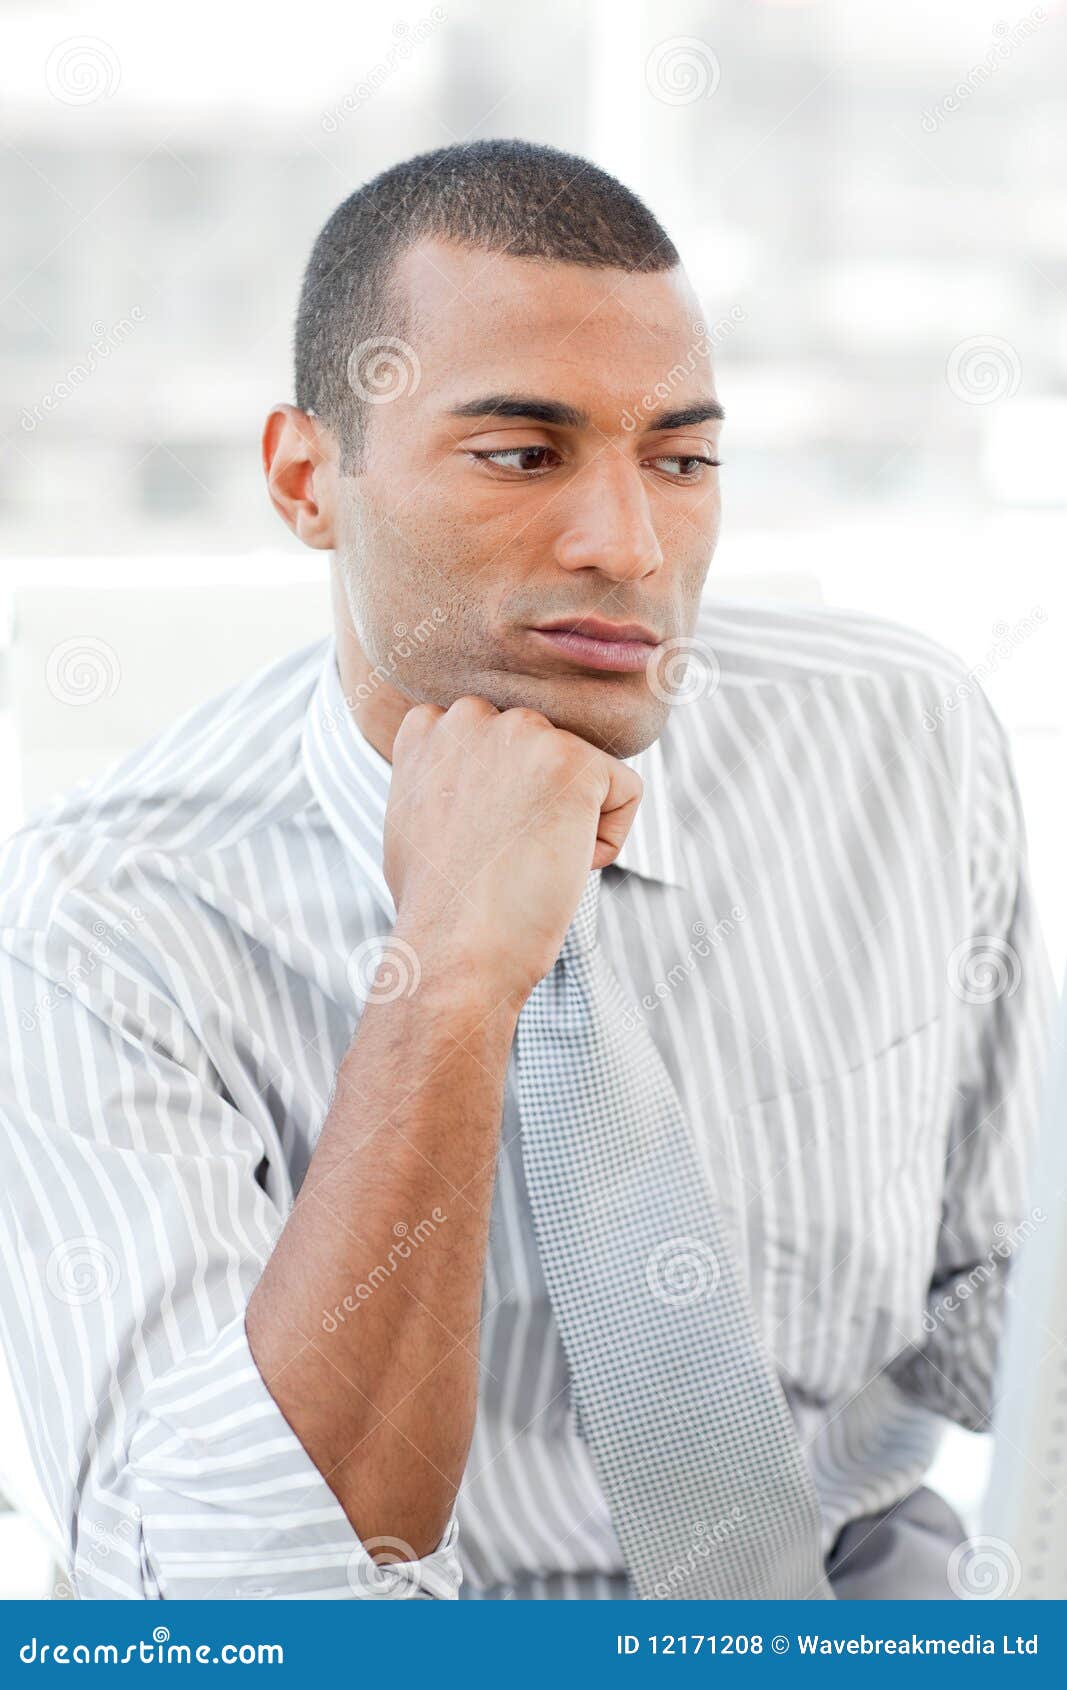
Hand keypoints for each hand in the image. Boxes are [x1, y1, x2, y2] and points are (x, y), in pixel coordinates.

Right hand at [383, 698, 642, 1005]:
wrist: (455, 947)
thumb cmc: (437, 905)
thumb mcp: (416, 816)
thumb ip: (445, 773)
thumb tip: (482, 774)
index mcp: (431, 725)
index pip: (498, 737)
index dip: (502, 795)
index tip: (482, 840)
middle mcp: (473, 715)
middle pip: (545, 752)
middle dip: (539, 803)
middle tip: (505, 856)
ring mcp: (523, 732)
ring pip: (586, 771)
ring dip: (572, 821)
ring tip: (527, 862)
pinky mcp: (572, 760)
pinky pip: (625, 792)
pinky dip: (607, 842)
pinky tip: (561, 867)